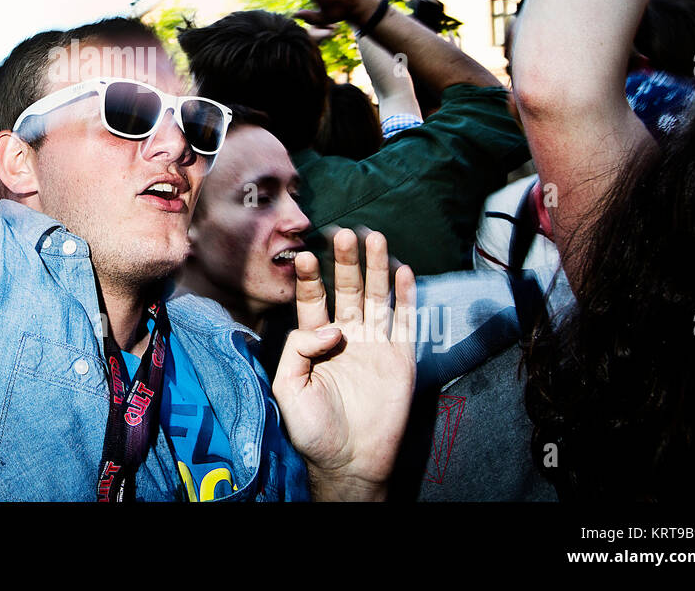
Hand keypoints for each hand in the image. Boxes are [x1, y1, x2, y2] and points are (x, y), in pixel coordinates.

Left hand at [273, 230, 415, 500]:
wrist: (348, 461)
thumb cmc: (312, 429)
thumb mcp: (288, 387)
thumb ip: (299, 348)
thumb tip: (333, 327)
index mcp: (315, 342)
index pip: (313, 301)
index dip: (310, 278)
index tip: (304, 255)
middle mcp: (346, 337)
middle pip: (346, 290)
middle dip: (345, 262)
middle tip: (343, 233)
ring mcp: (374, 346)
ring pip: (376, 297)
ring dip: (375, 268)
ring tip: (373, 237)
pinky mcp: (399, 359)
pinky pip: (404, 322)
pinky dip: (405, 296)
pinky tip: (403, 271)